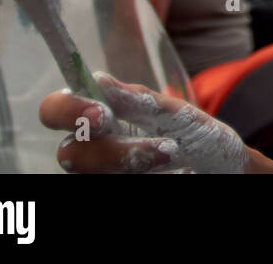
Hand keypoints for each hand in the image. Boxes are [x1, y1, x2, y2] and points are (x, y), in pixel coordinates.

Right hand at [40, 72, 247, 173]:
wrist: (218, 172)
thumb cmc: (196, 139)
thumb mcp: (177, 116)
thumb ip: (141, 102)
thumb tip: (100, 81)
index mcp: (97, 117)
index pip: (54, 110)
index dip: (67, 111)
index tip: (102, 114)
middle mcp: (89, 150)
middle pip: (69, 155)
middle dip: (115, 152)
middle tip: (166, 147)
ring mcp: (99, 177)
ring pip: (98, 177)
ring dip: (143, 167)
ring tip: (180, 156)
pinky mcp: (111, 192)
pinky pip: (118, 187)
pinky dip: (155, 181)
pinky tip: (178, 176)